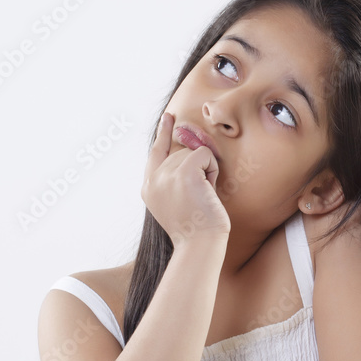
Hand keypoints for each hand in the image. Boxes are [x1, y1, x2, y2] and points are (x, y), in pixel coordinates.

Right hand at [141, 111, 230, 245]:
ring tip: (203, 197)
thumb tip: (191, 152)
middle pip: (182, 152)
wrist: (199, 244)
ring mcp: (165, 174)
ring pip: (195, 153)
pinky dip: (213, 171)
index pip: (155, 152)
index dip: (163, 133)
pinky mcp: (183, 171)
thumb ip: (175, 179)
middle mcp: (152, 180)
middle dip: (199, 171)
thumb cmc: (196, 229)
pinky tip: (209, 190)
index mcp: (148, 188)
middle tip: (200, 198)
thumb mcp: (177, 202)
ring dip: (206, 173)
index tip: (168, 117)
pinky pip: (205, 154)